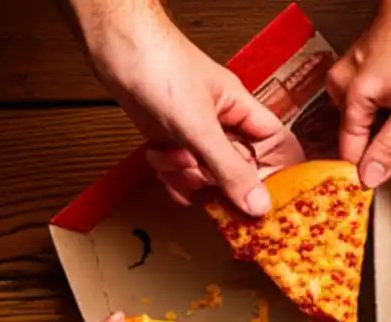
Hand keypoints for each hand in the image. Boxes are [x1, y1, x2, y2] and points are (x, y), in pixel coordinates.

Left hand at [80, 7, 302, 212]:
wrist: (113, 48)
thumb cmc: (160, 65)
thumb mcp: (200, 126)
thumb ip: (229, 169)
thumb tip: (259, 205)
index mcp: (243, 112)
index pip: (276, 148)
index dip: (277, 174)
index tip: (268, 201)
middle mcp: (223, 124)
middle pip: (239, 171)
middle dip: (219, 182)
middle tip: (209, 186)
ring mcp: (195, 134)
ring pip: (206, 176)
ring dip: (187, 177)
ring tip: (175, 159)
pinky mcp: (169, 140)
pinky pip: (179, 173)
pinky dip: (167, 172)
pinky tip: (157, 156)